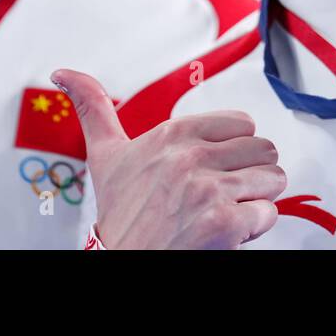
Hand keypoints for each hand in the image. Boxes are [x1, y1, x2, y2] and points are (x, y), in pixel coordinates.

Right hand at [53, 68, 286, 248]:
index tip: (214, 167)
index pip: (243, 124)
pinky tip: (227, 230)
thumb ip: (93, 107)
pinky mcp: (224, 223)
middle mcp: (191, 157)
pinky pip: (268, 213)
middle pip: (263, 149)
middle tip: (224, 191)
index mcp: (172, 134)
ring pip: (271, 180)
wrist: (122, 262)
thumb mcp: (105, 156)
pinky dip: (254, 227)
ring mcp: (209, 190)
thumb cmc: (120, 214)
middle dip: (251, 173)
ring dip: (256, 199)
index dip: (234, 149)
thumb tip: (64, 73)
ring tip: (225, 209)